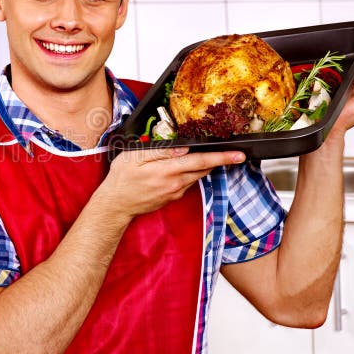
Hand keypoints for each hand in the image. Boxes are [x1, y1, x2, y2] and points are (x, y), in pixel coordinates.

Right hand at [98, 146, 244, 217]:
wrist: (115, 205)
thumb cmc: (122, 179)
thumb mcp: (134, 157)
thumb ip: (160, 152)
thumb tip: (182, 148)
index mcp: (168, 171)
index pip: (201, 161)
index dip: (222, 158)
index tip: (238, 155)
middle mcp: (176, 183)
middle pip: (204, 169)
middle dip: (219, 161)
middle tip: (231, 152)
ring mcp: (175, 193)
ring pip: (196, 176)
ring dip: (203, 166)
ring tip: (204, 156)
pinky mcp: (172, 198)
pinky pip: (186, 183)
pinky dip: (189, 174)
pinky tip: (180, 169)